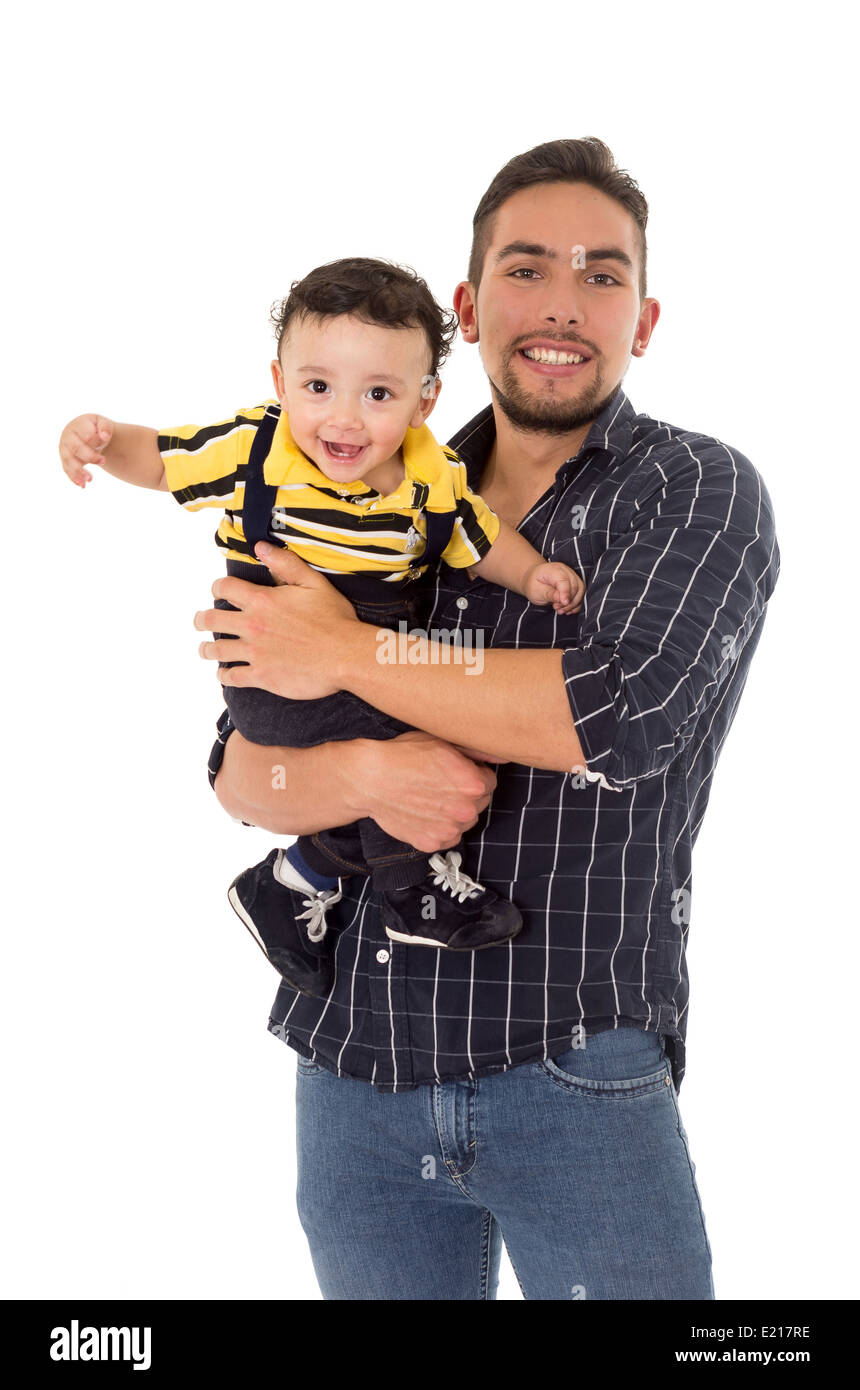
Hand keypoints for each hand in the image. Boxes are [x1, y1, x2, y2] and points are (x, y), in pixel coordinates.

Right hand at [59, 414, 113, 487]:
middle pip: (76, 448)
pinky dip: (74, 478)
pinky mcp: (65, 460)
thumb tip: (104, 436)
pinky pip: (67, 470)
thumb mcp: (102, 423)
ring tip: (90, 479)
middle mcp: (68, 437)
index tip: (105, 442)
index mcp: (78, 425)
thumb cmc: (96, 428)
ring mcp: (64, 449)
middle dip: (89, 456)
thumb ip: (105, 427)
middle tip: (103, 461)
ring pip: (69, 461)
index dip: (94, 439)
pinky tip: (83, 485)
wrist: (87, 433)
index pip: (84, 433)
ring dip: (79, 471)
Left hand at [194, 541, 360, 698]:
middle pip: (211, 619)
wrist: (345, 655)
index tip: (217, 592)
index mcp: (262, 601)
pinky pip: (232, 676)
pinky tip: (224, 675)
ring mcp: (255, 652)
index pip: (225, 588)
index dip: (217, 588)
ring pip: (217, 650)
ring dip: (207, 649)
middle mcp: (252, 625)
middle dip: (201, 619)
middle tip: (199, 621)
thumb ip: (285, 564)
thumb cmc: (334, 619)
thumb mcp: (313, 583)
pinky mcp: (261, 676)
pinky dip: (224, 676)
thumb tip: (260, 547)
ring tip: (204, 649)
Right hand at [356, 731, 498, 853]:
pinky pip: (446, 837)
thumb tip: (502, 757)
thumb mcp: (442, 742)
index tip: (456, 773)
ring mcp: (449, 829)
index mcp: (473, 783)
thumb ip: (476, 751)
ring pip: (463, 822)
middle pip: (478, 803)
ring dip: (454, 813)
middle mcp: (465, 809)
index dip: (473, 775)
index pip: (489, 782)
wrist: (370, 779)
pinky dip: (438, 828)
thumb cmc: (403, 756)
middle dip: (466, 795)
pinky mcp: (432, 843)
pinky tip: (423, 813)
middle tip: (441, 785)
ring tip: (430, 799)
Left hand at [522, 560, 585, 613]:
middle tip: (557, 608)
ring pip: (580, 590)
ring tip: (561, 610)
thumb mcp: (536, 591)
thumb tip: (563, 600)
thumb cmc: (534, 585)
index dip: (566, 593)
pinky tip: (568, 610)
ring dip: (573, 604)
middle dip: (568, 601)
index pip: (564, 580)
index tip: (563, 603)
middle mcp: (565, 571)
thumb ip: (550, 594)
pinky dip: (576, 604)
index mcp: (553, 570)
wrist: (534, 580)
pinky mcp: (575, 583)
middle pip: (575, 585)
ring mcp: (571, 576)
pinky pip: (581, 594)